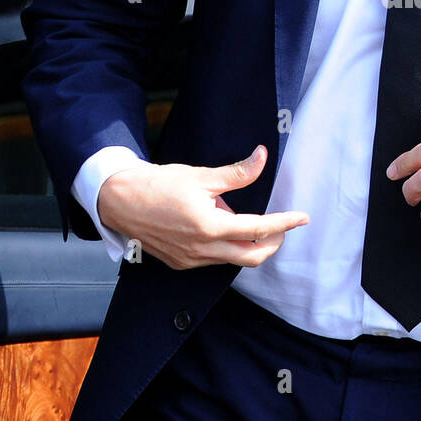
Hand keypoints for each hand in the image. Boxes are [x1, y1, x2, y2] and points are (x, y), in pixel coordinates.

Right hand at [97, 144, 308, 269]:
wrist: (119, 200)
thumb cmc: (157, 185)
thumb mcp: (201, 176)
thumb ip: (237, 173)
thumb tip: (261, 158)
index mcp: (209, 227)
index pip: (258, 229)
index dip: (284, 223)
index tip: (302, 218)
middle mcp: (201, 250)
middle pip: (252, 256)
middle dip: (273, 243)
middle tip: (282, 226)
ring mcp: (190, 260)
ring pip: (233, 260)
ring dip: (248, 244)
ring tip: (243, 220)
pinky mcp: (180, 263)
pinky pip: (214, 261)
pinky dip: (227, 248)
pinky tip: (221, 228)